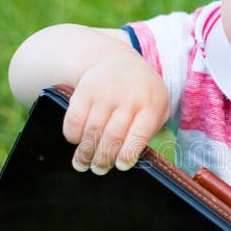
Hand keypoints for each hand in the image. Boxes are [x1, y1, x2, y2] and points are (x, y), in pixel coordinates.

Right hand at [62, 50, 169, 173]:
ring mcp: (105, 92)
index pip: (139, 135)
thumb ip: (150, 132)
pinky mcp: (85, 90)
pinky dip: (73, 135)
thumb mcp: (157, 108)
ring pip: (92, 129)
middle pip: (113, 135)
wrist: (119, 61)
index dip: (128, 154)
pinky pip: (75, 118)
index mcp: (151, 104)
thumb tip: (131, 159)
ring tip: (83, 164)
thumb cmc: (142, 95)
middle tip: (98, 170)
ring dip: (85, 152)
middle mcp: (128, 96)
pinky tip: (76, 142)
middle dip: (103, 158)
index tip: (120, 167)